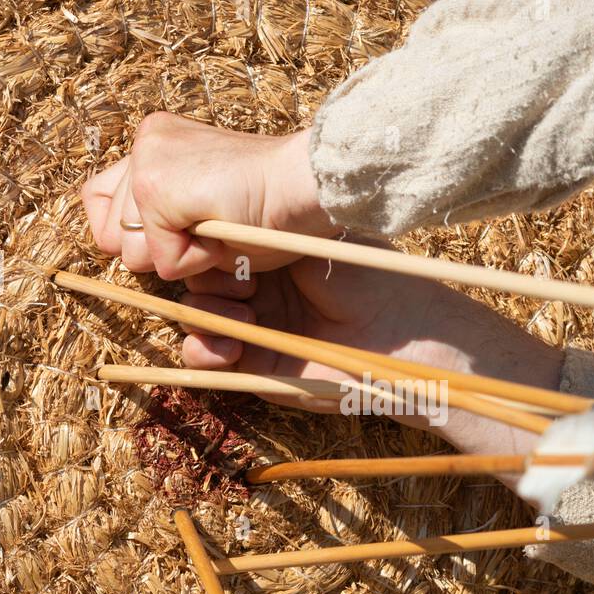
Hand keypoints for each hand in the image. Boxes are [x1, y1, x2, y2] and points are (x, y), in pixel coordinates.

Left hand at [81, 113, 334, 279]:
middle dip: (160, 251)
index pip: (99, 200)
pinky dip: (197, 262)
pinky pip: (163, 261)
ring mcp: (146, 161)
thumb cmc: (272, 207)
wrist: (307, 185)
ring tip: (222, 225)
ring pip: (133, 254)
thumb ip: (162, 218)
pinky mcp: (155, 187)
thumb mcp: (203, 210)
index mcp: (155, 142)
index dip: (129, 233)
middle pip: (111, 236)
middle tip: (214, 223)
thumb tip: (128, 251)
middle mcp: (144, 142)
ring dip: (183, 257)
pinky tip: (226, 231)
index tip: (174, 231)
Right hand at [177, 253, 563, 456]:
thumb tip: (190, 228)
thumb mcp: (303, 242)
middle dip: (196, 275)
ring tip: (241, 312)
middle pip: (190, 275)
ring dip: (202, 313)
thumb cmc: (367, 276)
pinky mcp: (254, 365)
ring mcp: (251, 324)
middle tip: (234, 277)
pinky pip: (205, 358)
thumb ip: (248, 236)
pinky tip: (229, 344)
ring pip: (192, 316)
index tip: (201, 237)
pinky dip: (204, 350)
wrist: (403, 336)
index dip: (194, 240)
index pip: (207, 238)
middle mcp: (254, 282)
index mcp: (265, 245)